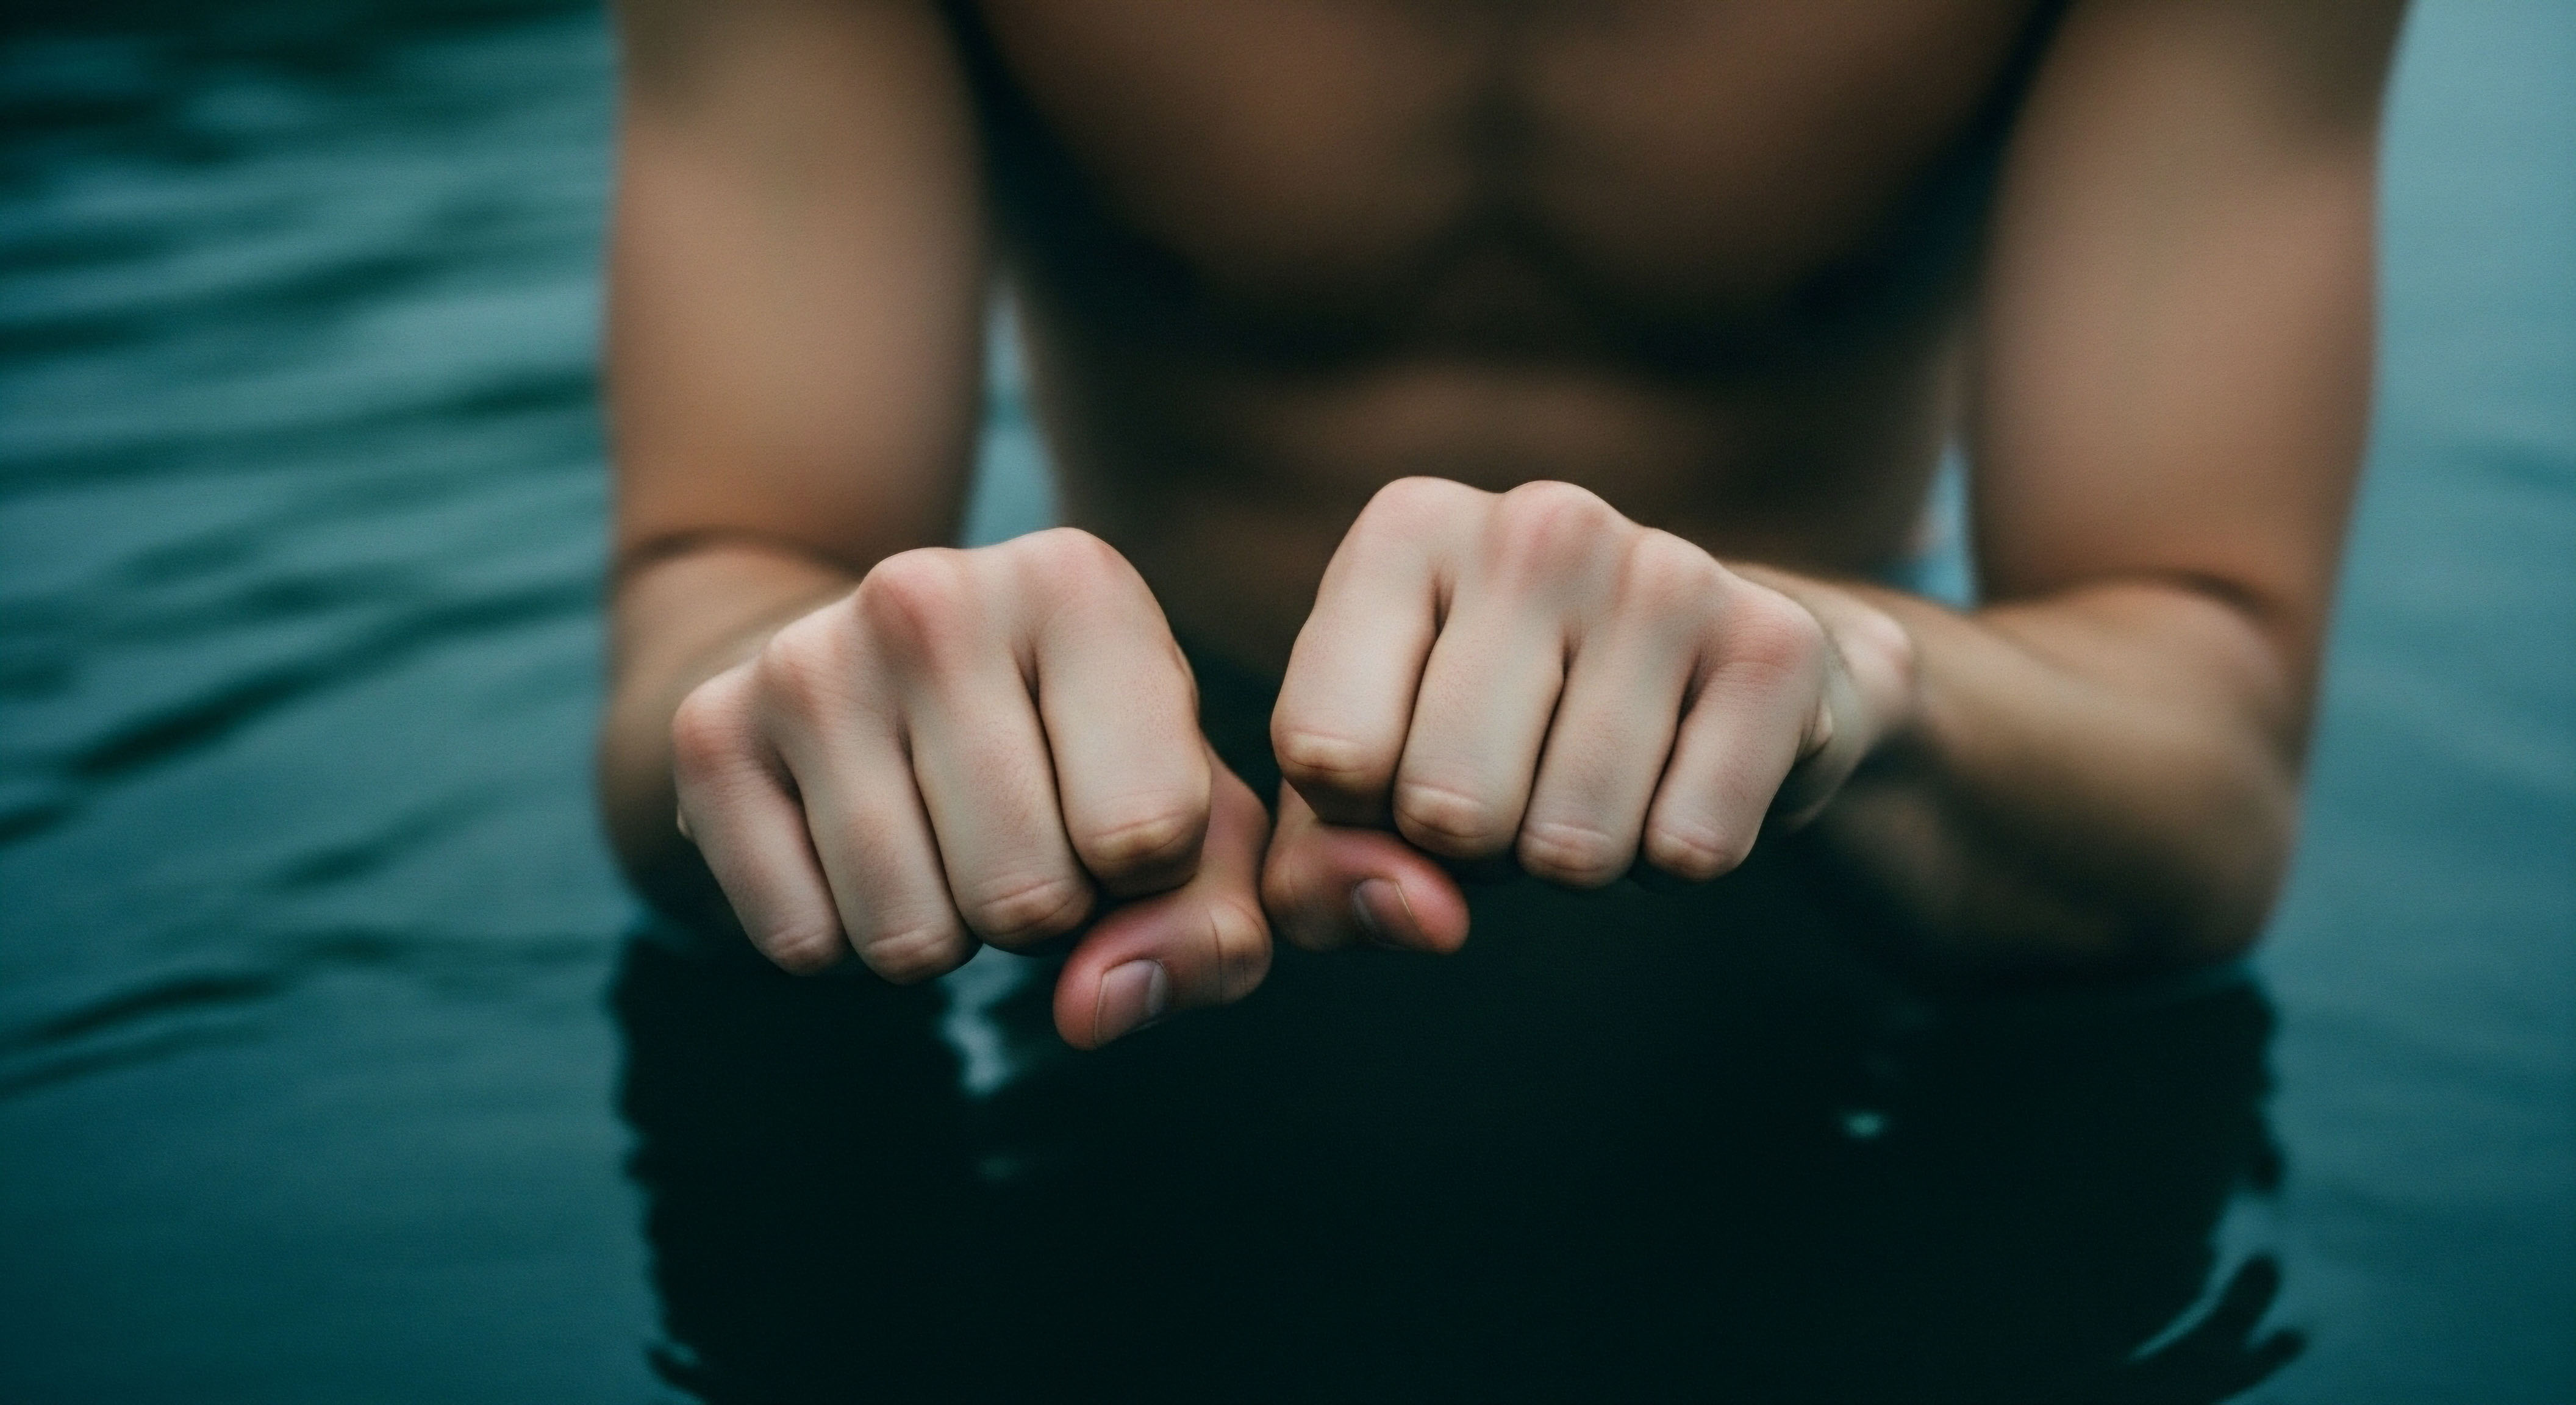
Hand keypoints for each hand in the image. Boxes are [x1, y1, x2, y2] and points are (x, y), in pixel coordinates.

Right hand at [670, 528, 1270, 1047]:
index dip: (1144, 874)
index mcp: (1079, 584)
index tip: (1117, 812)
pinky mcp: (710, 733)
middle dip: (1041, 915)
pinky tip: (853, 849)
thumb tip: (1095, 1007)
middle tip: (1020, 835)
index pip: (1146, 835)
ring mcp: (804, 659)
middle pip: (1025, 898)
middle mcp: (930, 596)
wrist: (884, 678)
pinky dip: (842, 939)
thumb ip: (1213, 929)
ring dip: (944, 936)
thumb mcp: (1194, 824)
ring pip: (908, 938)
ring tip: (942, 840)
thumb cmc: (1082, 761)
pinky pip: (800, 942)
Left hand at [1262, 478, 1913, 950]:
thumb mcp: (1358, 799)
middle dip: (1475, 849)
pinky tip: (1679, 779)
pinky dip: (1675, 860)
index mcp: (1405, 533)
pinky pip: (1691, 848)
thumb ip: (1319, 873)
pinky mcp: (1775, 645)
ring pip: (1573, 844)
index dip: (1362, 817)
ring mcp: (1666, 571)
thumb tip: (1418, 914)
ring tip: (1594, 778)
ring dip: (1577, 861)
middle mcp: (1535, 524)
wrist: (1705, 681)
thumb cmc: (1483, 736)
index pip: (1327, 752)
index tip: (1402, 769)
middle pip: (1449, 807)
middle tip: (1515, 784)